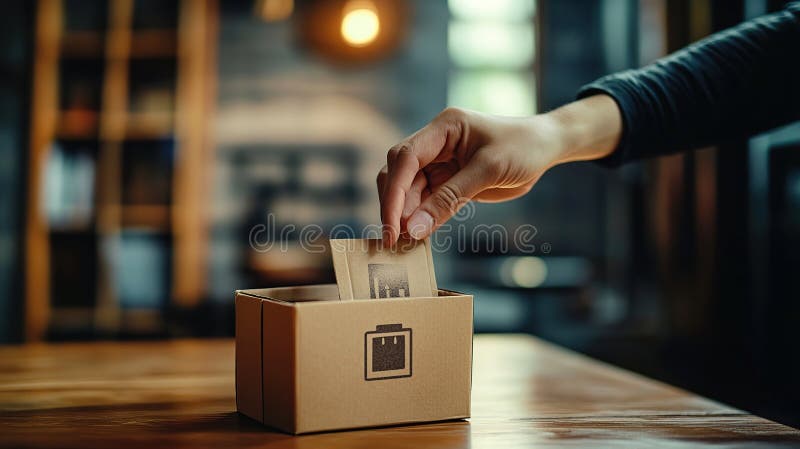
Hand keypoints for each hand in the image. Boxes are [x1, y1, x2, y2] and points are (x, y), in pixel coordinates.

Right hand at [376, 96, 621, 245]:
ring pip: (409, 189)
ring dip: (406, 215)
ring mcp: (439, 161)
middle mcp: (435, 142)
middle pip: (399, 173)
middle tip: (394, 239)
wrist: (545, 146)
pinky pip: (426, 199)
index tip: (393, 224)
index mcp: (443, 128)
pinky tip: (418, 236)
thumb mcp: (488, 171)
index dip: (395, 192)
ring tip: (404, 243)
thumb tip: (415, 228)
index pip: (405, 157)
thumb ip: (450, 198)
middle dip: (395, 206)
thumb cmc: (522, 148)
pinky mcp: (447, 179)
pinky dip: (420, 218)